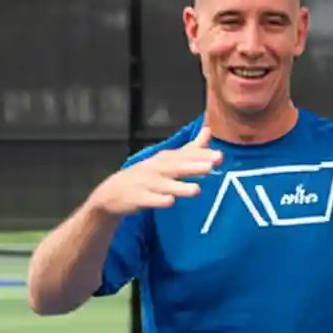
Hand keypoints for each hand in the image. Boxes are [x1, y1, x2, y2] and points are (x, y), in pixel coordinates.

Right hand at [87, 126, 222, 216]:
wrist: (112, 192)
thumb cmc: (146, 175)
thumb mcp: (167, 159)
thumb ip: (190, 148)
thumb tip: (209, 130)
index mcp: (165, 159)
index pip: (185, 155)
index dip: (202, 155)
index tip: (220, 156)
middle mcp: (156, 168)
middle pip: (177, 166)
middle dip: (195, 165)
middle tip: (213, 164)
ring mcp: (146, 183)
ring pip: (165, 184)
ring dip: (180, 187)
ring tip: (196, 190)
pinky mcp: (138, 198)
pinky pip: (149, 200)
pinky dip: (159, 200)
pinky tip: (170, 202)